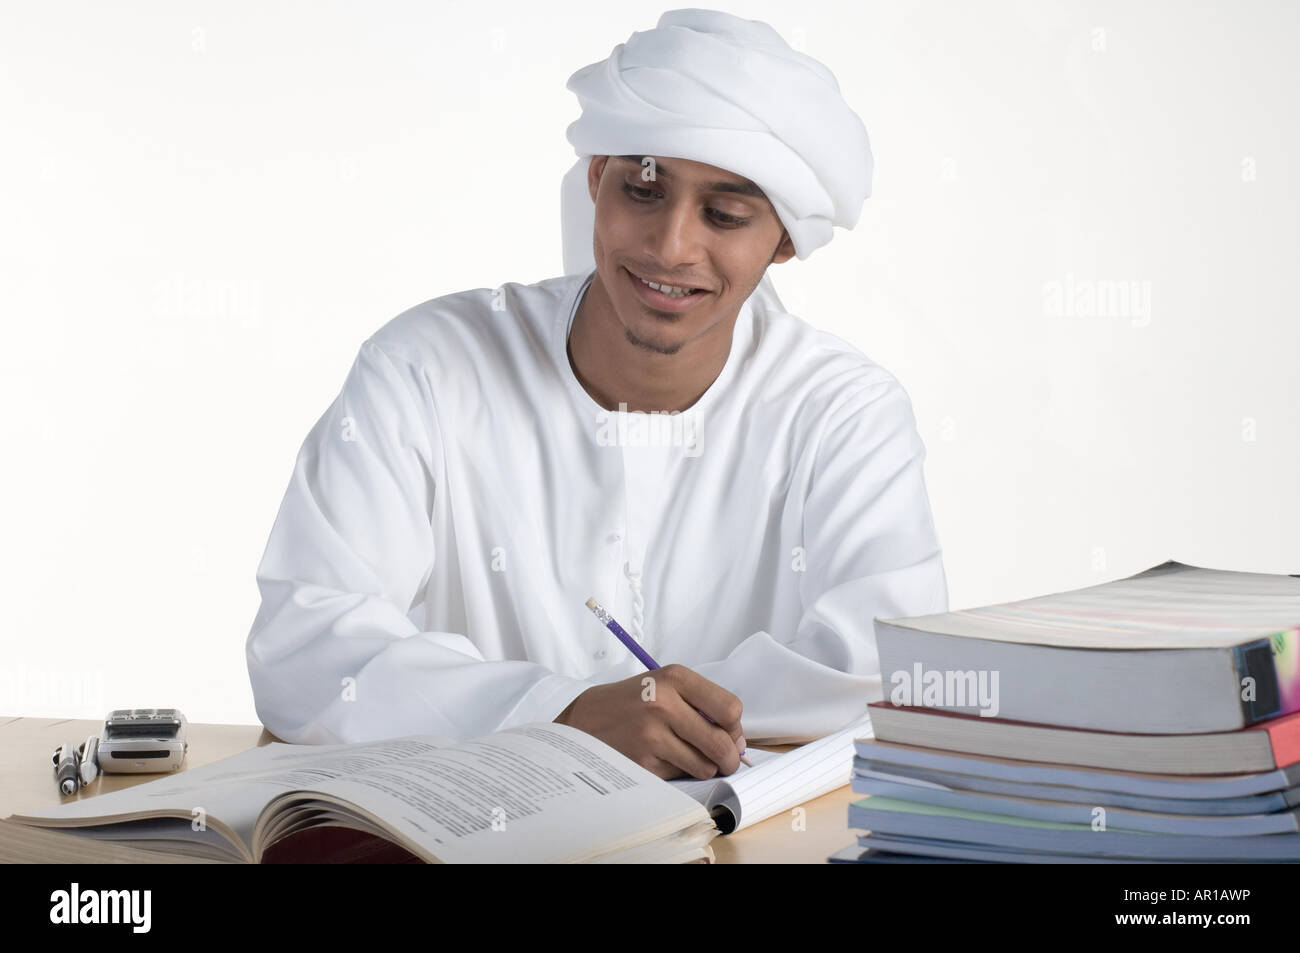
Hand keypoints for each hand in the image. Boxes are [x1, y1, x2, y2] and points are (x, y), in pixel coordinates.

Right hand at [554, 663, 745, 779]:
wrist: (583, 720)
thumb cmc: (630, 703)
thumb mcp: (664, 685)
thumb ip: (702, 705)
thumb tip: (738, 742)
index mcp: (674, 678)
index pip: (730, 708)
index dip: (734, 727)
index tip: (729, 732)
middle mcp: (663, 704)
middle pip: (721, 743)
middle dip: (730, 757)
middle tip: (726, 760)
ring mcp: (651, 736)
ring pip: (705, 766)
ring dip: (704, 767)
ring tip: (688, 755)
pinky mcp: (642, 763)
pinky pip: (680, 776)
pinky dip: (679, 773)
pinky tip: (663, 759)